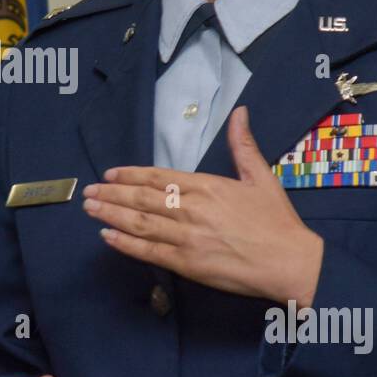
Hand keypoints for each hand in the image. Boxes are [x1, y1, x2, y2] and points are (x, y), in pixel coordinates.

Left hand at [82, 105, 323, 306]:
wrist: (289, 262)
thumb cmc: (276, 221)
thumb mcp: (262, 176)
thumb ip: (243, 145)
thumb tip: (239, 112)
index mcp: (207, 186)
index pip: (159, 177)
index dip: (131, 175)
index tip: (110, 174)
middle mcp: (191, 209)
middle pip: (142, 199)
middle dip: (111, 194)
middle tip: (87, 192)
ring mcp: (187, 237)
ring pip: (139, 223)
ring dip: (111, 214)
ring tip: (90, 209)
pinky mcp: (187, 264)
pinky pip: (149, 252)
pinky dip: (125, 243)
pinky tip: (107, 237)